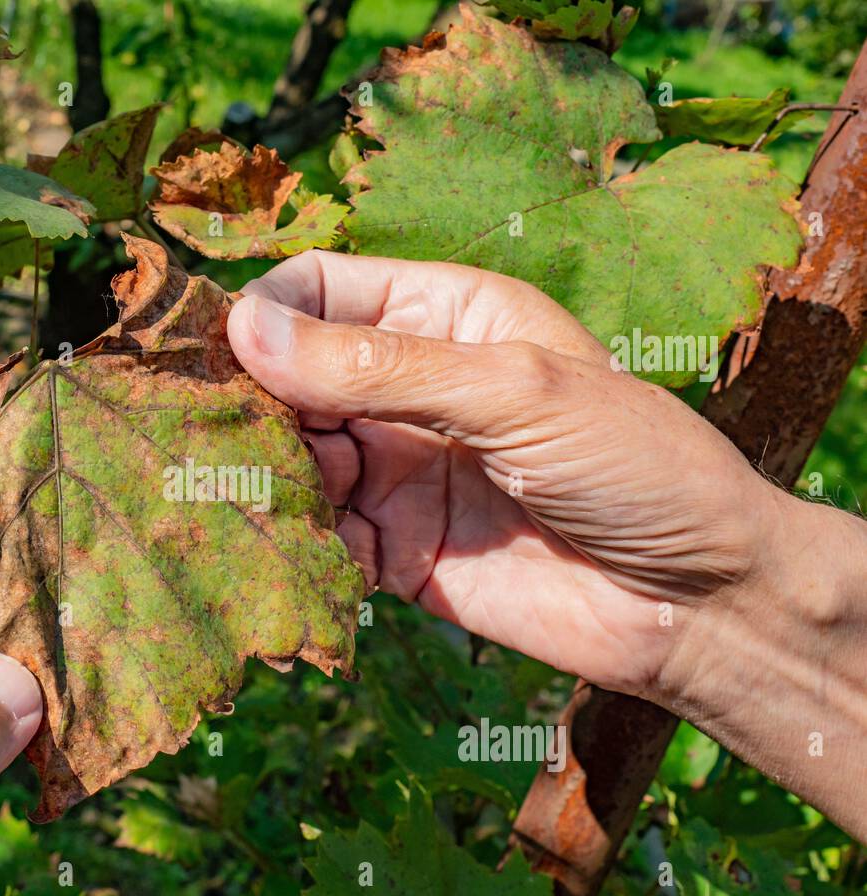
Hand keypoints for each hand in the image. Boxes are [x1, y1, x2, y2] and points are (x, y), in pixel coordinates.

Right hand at [227, 251, 866, 840]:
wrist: (695, 602)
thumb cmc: (633, 466)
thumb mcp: (512, 393)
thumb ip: (380, 367)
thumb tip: (246, 331)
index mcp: (445, 318)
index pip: (321, 290)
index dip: (265, 312)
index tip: (219, 349)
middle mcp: (409, 390)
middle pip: (291, 375)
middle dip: (247, 397)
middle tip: (203, 427)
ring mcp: (397, 470)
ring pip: (292, 455)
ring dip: (260, 469)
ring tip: (239, 487)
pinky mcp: (391, 549)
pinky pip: (316, 533)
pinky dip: (288, 534)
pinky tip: (276, 538)